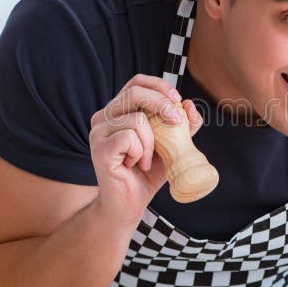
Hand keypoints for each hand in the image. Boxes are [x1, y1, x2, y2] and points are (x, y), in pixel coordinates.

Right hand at [89, 74, 203, 229]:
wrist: (128, 205)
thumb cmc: (147, 173)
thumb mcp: (172, 145)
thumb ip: (183, 125)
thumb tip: (189, 105)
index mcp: (119, 110)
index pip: (137, 82)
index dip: (159, 85)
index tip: (177, 101)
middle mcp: (104, 117)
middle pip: (135, 92)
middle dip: (162, 105)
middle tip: (176, 124)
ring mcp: (98, 132)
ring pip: (137, 119)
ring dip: (152, 142)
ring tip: (146, 160)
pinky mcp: (99, 149)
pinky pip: (130, 138)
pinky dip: (141, 152)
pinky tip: (136, 165)